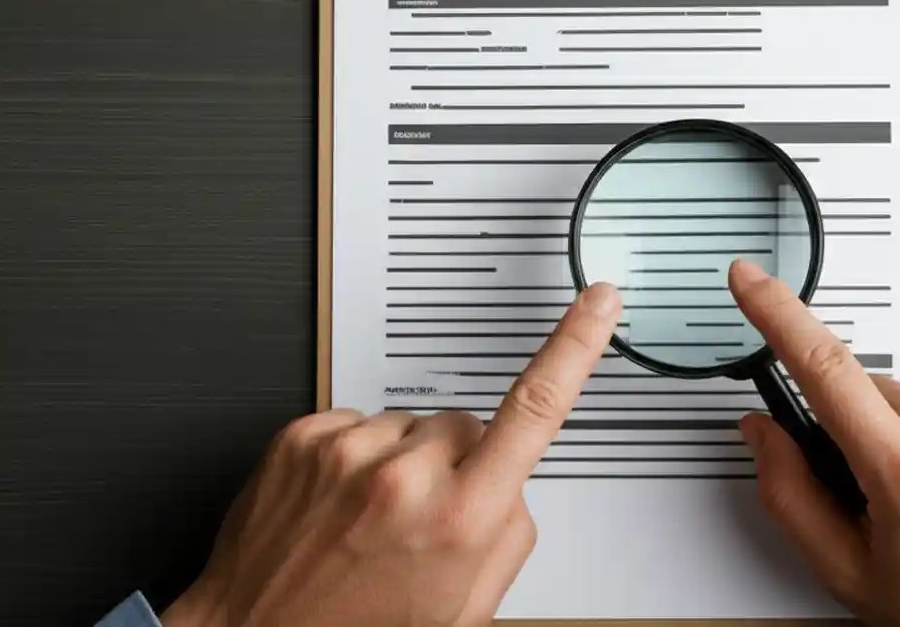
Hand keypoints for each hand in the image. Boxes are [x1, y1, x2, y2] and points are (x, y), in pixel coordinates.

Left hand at [161, 284, 621, 626]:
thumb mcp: (466, 606)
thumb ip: (508, 534)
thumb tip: (511, 482)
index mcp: (460, 517)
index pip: (535, 410)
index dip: (575, 346)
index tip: (597, 304)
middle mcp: (404, 476)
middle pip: (465, 424)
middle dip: (457, 462)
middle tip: (423, 520)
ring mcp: (347, 451)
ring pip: (407, 424)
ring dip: (399, 461)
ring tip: (370, 520)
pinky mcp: (302, 436)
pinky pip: (357, 423)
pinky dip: (354, 457)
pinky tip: (340, 503)